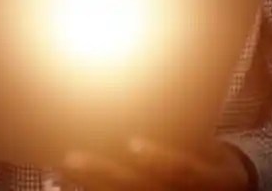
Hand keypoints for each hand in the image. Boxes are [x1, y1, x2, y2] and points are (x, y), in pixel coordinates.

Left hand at [60, 137, 253, 190]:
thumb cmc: (211, 159)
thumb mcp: (212, 147)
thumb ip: (188, 129)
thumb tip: (157, 91)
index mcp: (208, 178)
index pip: (182, 170)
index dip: (159, 159)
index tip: (133, 144)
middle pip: (142, 189)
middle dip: (105, 174)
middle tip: (71, 159)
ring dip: (89, 186)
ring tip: (59, 169)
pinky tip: (62, 181)